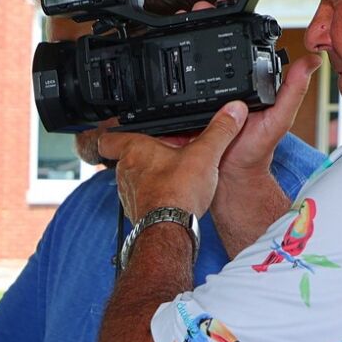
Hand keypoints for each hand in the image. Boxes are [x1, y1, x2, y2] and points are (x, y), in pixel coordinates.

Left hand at [99, 100, 249, 221]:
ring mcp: (128, 194)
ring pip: (134, 179)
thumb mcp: (205, 154)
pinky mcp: (136, 212)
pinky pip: (141, 199)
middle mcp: (125, 172)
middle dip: (144, 155)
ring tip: (172, 175)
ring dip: (149, 177)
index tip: (124, 133)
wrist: (170, 230)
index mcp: (135, 150)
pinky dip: (154, 196)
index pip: (108, 139)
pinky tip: (172, 196)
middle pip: (126, 158)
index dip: (113, 134)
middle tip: (165, 152)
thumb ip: (220, 130)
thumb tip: (233, 111)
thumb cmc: (177, 193)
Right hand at [167, 0, 319, 186]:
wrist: (230, 177)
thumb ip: (293, 90)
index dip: (227, 24)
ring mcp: (198, 100)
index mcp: (244, 83)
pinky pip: (171, 94)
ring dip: (177, 46)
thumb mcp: (279, 117)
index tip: (220, 6)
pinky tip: (157, 61)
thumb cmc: (256, 150)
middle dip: (195, 27)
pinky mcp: (180, 113)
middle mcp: (220, 88)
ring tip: (172, 25)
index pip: (235, 47)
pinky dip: (163, 79)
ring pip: (186, 68)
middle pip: (206, 51)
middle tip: (190, 11)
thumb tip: (313, 61)